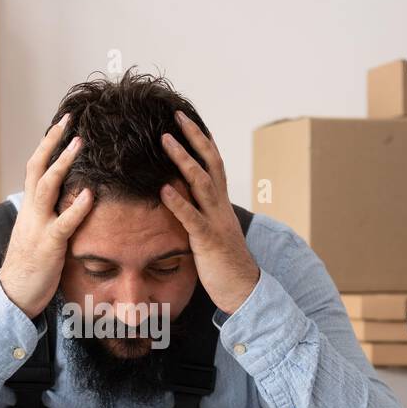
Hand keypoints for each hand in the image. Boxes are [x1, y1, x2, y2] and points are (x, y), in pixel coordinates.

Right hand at [0, 114, 94, 318]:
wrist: (14, 293)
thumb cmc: (30, 264)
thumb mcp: (38, 232)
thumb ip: (50, 213)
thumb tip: (70, 197)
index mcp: (29, 207)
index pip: (35, 167)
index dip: (47, 145)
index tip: (61, 124)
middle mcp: (31, 211)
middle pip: (37, 168)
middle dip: (52, 143)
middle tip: (69, 120)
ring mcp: (38, 226)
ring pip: (47, 187)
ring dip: (63, 164)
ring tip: (79, 144)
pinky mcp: (49, 245)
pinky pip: (63, 223)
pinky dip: (77, 208)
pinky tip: (91, 195)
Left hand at [159, 111, 260, 314]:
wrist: (244, 290)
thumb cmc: (225, 264)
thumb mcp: (212, 233)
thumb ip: (199, 214)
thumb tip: (180, 200)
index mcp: (222, 205)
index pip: (214, 165)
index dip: (201, 142)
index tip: (187, 123)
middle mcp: (221, 207)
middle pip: (210, 163)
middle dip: (194, 138)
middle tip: (176, 117)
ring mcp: (216, 221)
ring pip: (201, 183)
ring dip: (183, 160)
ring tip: (165, 141)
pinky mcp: (209, 240)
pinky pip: (192, 218)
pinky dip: (177, 202)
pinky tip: (162, 189)